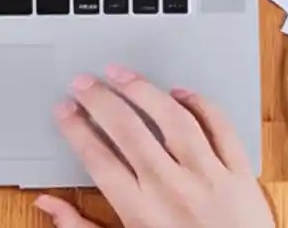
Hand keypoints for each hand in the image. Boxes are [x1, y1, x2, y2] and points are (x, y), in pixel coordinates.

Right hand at [34, 66, 272, 227]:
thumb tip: (49, 204)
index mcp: (141, 214)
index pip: (98, 159)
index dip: (76, 129)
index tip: (64, 111)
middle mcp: (172, 191)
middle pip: (129, 131)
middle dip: (100, 99)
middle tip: (83, 82)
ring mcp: (209, 179)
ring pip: (174, 119)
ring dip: (144, 90)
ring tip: (122, 74)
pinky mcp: (239, 174)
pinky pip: (220, 127)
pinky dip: (200, 104)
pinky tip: (178, 93)